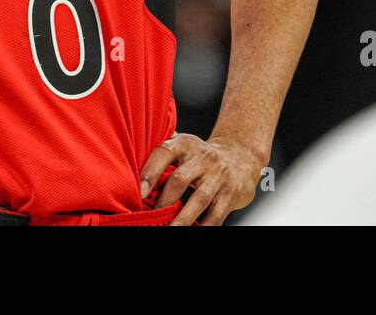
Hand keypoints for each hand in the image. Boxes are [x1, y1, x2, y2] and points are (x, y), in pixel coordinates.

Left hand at [139, 132, 263, 225]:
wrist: (241, 155)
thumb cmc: (202, 156)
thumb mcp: (184, 148)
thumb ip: (162, 159)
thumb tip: (134, 179)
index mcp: (185, 144)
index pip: (164, 152)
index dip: (151, 171)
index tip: (141, 192)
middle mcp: (203, 158)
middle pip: (180, 179)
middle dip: (164, 201)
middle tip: (151, 216)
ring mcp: (219, 176)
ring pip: (199, 199)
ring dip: (183, 218)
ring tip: (171, 229)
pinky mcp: (231, 194)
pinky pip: (216, 214)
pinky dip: (204, 226)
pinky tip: (194, 231)